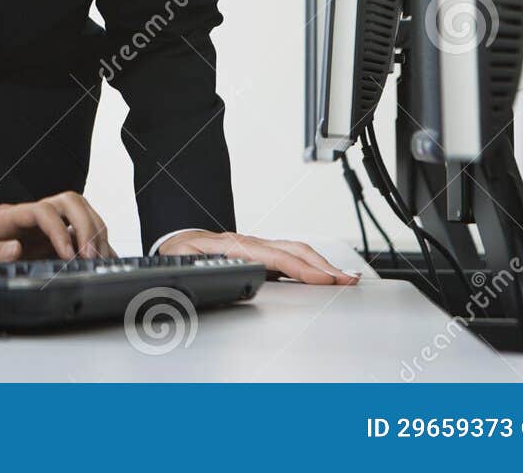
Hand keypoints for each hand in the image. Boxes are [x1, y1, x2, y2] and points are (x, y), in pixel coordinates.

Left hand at [0, 191, 113, 264]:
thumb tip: (14, 249)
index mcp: (8, 216)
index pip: (42, 211)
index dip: (59, 230)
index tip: (67, 254)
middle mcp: (30, 215)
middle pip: (69, 202)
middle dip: (85, 226)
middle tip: (90, 256)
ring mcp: (43, 225)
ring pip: (79, 212)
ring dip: (94, 233)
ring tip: (98, 260)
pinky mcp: (51, 238)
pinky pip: (80, 232)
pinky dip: (95, 244)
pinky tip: (103, 259)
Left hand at [157, 230, 360, 284]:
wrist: (176, 242)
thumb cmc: (179, 253)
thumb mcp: (180, 259)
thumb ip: (193, 268)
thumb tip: (208, 276)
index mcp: (234, 246)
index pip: (275, 256)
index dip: (300, 268)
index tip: (323, 279)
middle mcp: (251, 243)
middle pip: (293, 250)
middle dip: (322, 265)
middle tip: (346, 281)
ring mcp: (259, 247)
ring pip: (296, 251)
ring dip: (322, 264)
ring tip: (346, 278)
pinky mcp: (263, 254)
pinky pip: (292, 256)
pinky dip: (313, 264)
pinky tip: (327, 275)